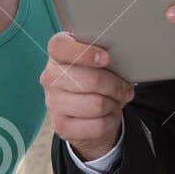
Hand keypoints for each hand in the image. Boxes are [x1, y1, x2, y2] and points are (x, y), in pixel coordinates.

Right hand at [40, 31, 134, 161]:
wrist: (85, 109)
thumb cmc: (95, 75)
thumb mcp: (98, 60)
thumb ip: (105, 55)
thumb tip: (124, 65)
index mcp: (57, 53)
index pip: (60, 47)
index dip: (85, 53)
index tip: (106, 58)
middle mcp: (50, 77)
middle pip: (91, 80)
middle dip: (115, 86)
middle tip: (125, 88)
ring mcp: (52, 102)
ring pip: (97, 105)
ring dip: (114, 104)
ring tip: (115, 101)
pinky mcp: (61, 125)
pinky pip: (98, 125)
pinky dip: (111, 120)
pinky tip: (108, 115)